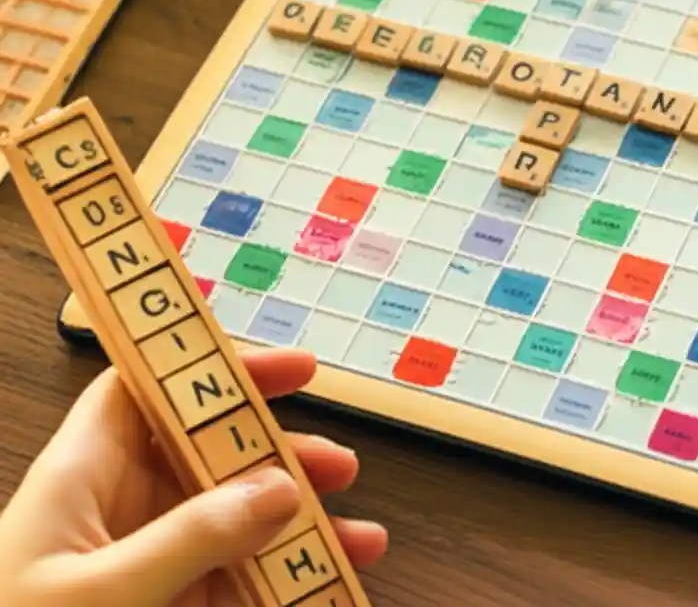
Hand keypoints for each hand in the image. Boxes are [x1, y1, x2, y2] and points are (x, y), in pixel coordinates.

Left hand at [0, 348, 387, 606]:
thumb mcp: (98, 593)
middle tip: (337, 464)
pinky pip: (237, 582)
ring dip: (300, 528)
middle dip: (282, 456)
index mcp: (83, 478)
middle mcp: (120, 511)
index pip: (148, 391)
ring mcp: (146, 563)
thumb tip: (276, 488)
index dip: (214, 369)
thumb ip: (189, 539)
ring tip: (358, 540)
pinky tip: (325, 588)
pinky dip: (285, 584)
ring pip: (237, 524)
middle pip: (213, 456)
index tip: (285, 369)